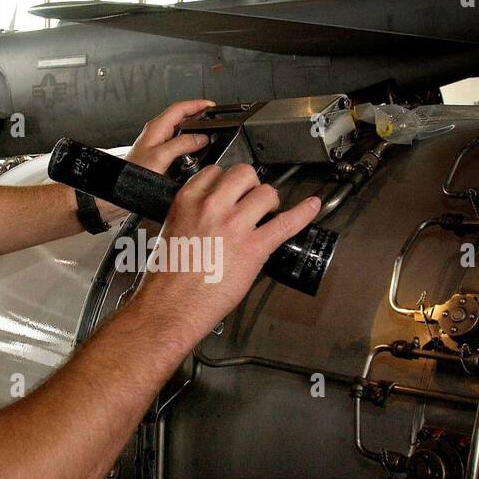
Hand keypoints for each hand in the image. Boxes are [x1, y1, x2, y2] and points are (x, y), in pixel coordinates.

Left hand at [125, 99, 215, 174]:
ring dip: (193, 129)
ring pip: (179, 129)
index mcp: (156, 127)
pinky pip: (176, 141)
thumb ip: (181, 144)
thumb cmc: (135, 171)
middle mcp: (156, 132)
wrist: (122, 185)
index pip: (179, 108)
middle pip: (180, 116)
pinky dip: (188, 141)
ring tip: (206, 131)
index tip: (210, 106)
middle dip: (197, 114)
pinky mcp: (158, 152)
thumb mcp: (161, 156)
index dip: (196, 104)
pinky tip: (194, 148)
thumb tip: (200, 138)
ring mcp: (156, 141)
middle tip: (212, 117)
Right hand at [132, 163, 321, 341]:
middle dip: (251, 186)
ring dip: (269, 202)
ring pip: (266, 193)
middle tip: (251, 201)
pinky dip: (304, 213)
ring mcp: (235, 226)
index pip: (216, 172)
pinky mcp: (254, 248)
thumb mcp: (170, 231)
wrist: (171, 306)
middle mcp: (212, 207)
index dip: (228, 183)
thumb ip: (192, 213)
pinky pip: (286, 222)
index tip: (232, 191)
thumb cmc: (167, 278)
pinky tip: (311, 207)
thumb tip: (210, 211)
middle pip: (244, 175)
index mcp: (188, 200)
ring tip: (267, 215)